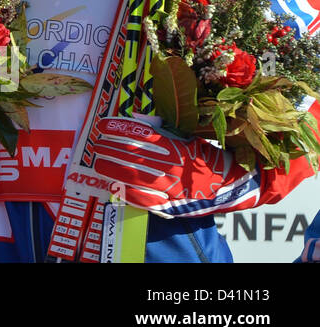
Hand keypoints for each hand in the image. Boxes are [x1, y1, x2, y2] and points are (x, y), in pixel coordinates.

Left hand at [89, 115, 240, 215]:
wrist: (232, 186)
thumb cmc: (206, 158)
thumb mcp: (188, 138)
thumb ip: (163, 131)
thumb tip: (136, 120)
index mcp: (177, 148)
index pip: (141, 135)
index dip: (119, 130)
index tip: (102, 126)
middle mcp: (172, 168)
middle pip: (134, 156)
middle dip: (110, 149)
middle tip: (95, 144)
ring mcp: (172, 188)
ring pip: (135, 178)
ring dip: (113, 169)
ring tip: (98, 163)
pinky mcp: (173, 206)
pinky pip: (145, 200)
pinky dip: (128, 193)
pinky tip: (114, 186)